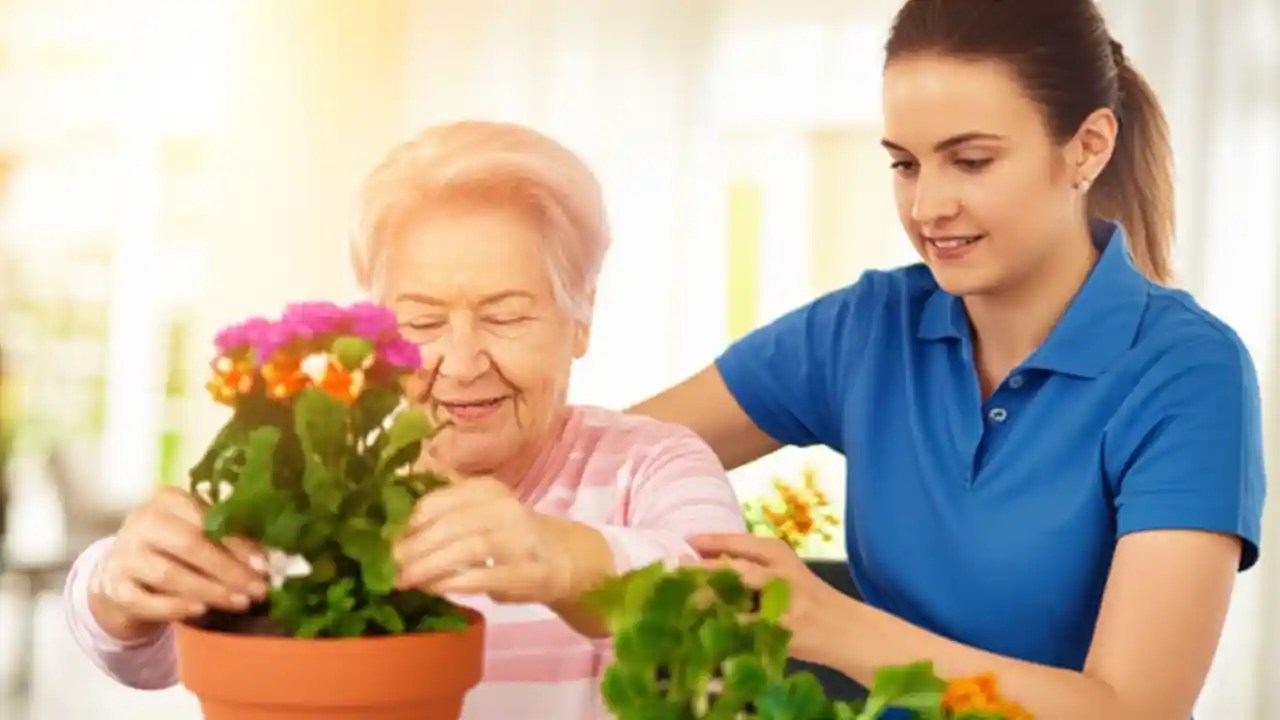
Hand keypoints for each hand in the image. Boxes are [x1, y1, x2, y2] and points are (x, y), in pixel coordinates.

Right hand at [88, 486, 268, 641]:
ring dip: (210, 590)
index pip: (207, 519)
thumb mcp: (197, 534)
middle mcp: (142, 521)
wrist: (121, 574)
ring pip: (169, 574)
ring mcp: (123, 554)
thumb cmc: (172, 549)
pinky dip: (175, 607)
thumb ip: (228, 540)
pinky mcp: (114, 587)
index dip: (238, 543)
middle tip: (258, 590)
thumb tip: (269, 559)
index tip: (264, 565)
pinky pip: (146, 601)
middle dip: (228, 570)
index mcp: (168, 499)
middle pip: (188, 544)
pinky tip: (201, 610)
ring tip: (241, 602)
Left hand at [392, 477, 572, 603]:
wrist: (564, 558)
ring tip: (404, 580)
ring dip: (429, 566)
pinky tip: (434, 589)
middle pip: (450, 524)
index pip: (439, 500)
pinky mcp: (527, 571)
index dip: (409, 522)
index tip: (387, 541)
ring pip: (467, 548)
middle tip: (390, 566)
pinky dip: (454, 583)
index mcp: (487, 489)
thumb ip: (446, 517)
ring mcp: (519, 539)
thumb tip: (394, 536)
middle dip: (414, 547)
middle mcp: (505, 508)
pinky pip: (484, 576)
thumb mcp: (481, 513)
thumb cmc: (510, 536)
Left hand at [691, 533, 852, 663]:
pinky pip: (749, 629)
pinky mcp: (784, 629)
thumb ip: (750, 568)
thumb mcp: (783, 573)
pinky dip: (726, 630)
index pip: (737, 542)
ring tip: (683, 601)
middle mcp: (780, 572)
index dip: (708, 541)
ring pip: (739, 596)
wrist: (847, 630)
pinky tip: (706, 632)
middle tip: (674, 571)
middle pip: (734, 566)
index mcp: (778, 553)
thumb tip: (701, 565)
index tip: (683, 542)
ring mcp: (784, 601)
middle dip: (702, 570)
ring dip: (709, 598)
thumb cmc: (807, 599)